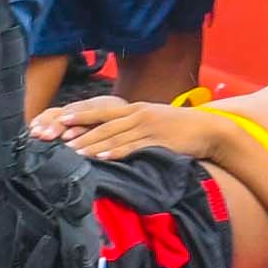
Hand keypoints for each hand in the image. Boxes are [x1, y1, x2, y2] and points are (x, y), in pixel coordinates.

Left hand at [35, 94, 172, 154]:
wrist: (208, 129)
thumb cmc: (179, 126)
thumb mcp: (153, 119)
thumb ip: (133, 125)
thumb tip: (112, 136)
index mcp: (135, 109)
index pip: (102, 111)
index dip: (81, 115)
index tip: (61, 120)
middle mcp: (138, 115)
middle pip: (103, 124)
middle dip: (80, 132)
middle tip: (59, 140)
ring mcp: (148, 128)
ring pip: (115, 136)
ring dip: (93, 144)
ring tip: (74, 152)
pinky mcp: (158, 141)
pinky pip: (133, 148)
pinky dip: (116, 152)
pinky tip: (103, 157)